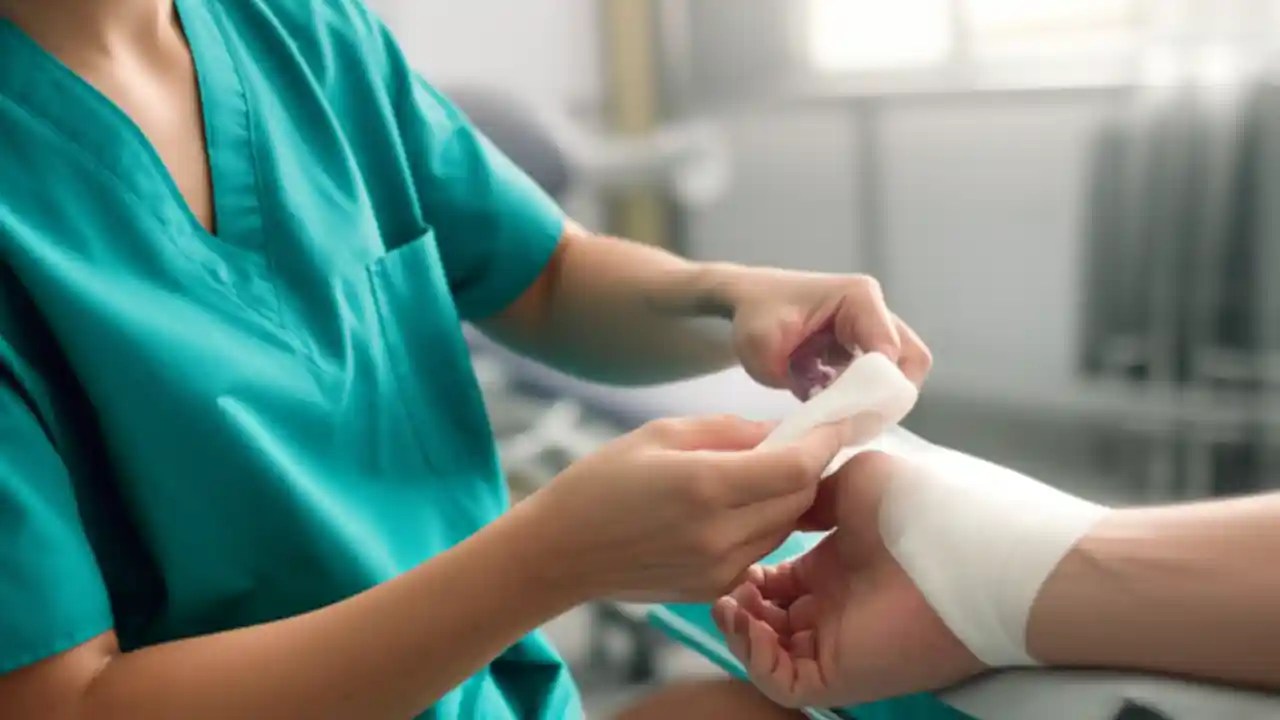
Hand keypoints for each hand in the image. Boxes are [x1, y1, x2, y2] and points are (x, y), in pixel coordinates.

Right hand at [525, 415, 851, 602]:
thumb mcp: (661, 434)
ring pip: (785, 526)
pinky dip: (762, 524)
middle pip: (799, 497)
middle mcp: (720, 535)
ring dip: (786, 496)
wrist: (561, 552)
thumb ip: (729, 431)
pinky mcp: (714, 589)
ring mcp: (719, 569)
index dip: (824, 442)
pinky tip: (733, 507)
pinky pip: (761, 550)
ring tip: (757, 472)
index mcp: (706, 487)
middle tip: (795, 441)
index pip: (796, 466)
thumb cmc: (601, 482)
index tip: (836, 422)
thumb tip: (780, 431)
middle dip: (807, 466)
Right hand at [712, 452, 983, 707]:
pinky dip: (753, 657)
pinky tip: (745, 621)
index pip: (780, 581)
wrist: (960, 548)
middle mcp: (833, 608)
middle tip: (725, 578)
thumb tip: (782, 504)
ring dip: (738, 629)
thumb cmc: (916, 507)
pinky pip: (782, 679)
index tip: (732, 548)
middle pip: (767, 618)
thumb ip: (811, 494)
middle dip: (738, 600)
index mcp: (838, 567)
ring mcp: (835, 643)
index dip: (750, 569)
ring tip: (728, 600)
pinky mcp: (838, 673)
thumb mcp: (854, 482)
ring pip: (768, 652)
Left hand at [724, 270, 930, 396]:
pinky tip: (828, 402)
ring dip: (870, 396)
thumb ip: (808, 384)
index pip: (891, 351)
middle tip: (852, 417)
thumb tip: (842, 413)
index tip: (848, 411)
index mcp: (859, 298)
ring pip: (897, 372)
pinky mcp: (863, 346)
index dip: (876, 387)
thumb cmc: (751, 319)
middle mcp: (874, 310)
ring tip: (836, 411)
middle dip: (885, 395)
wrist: (740, 304)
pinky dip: (859, 395)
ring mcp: (871, 328)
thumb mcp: (768, 350)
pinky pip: (879, 378)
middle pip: (910, 360)